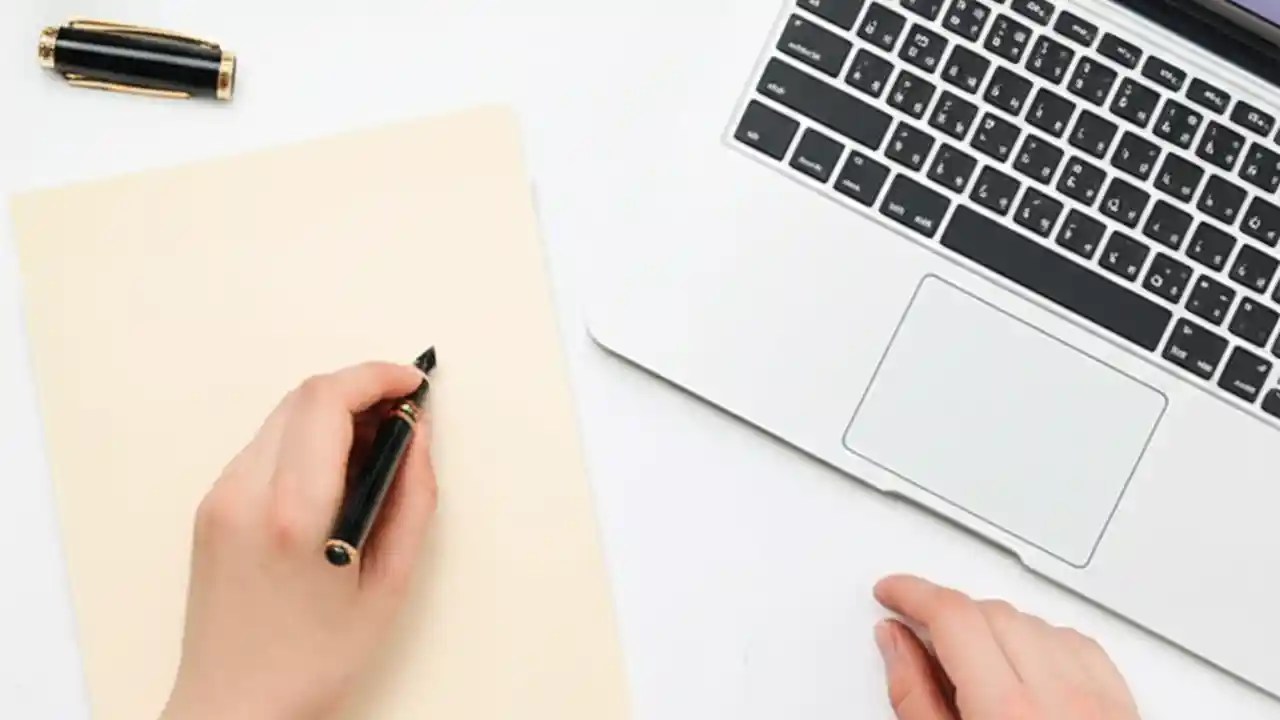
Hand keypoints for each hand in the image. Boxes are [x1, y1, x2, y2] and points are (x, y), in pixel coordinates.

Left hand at [161, 362, 436, 719]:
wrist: (234, 705)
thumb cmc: (312, 662)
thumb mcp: (388, 585)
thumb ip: (411, 498)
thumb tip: (415, 436)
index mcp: (294, 514)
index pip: (328, 400)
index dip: (377, 376)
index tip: (413, 384)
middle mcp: (246, 493)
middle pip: (303, 396)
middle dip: (359, 390)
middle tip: (402, 419)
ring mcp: (220, 497)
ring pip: (282, 416)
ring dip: (332, 414)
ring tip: (373, 453)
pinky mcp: (211, 507)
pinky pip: (264, 446)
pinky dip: (305, 440)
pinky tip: (334, 476)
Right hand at [873, 575, 1138, 719]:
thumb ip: (914, 697)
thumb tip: (894, 641)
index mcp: (1005, 712)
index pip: (952, 616)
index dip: (913, 593)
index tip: (893, 593)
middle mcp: (1059, 699)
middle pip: (992, 613)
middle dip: (951, 618)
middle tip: (922, 641)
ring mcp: (1099, 702)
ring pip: (1036, 623)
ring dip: (998, 631)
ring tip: (974, 668)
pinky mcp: (1123, 707)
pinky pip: (1080, 646)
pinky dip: (1047, 645)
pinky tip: (1026, 668)